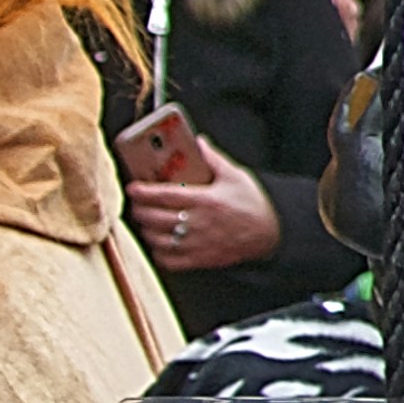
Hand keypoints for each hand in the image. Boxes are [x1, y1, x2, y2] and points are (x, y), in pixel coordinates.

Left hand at [129, 138, 283, 274]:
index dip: (143, 191)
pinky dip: (157, 251)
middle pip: (153, 218)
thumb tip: (198, 142)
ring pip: (156, 239)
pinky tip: (159, 242)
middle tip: (138, 203)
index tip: (133, 188)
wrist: (270, 232)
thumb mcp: (236, 176)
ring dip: (145, 229)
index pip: (164, 195)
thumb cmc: (253, 204)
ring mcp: (196, 243)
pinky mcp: (198, 259)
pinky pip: (167, 260)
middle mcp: (197, 223)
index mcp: (205, 200)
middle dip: (139, 209)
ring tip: (146, 221)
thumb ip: (214, 159)